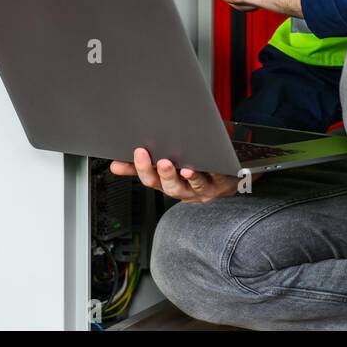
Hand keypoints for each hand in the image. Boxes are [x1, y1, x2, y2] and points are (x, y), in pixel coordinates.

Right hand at [109, 147, 241, 202]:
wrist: (229, 180)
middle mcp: (183, 190)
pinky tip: (194, 167)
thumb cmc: (195, 173)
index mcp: (168, 184)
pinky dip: (201, 175)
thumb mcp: (167, 172)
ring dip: (175, 176)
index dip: (137, 169)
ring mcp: (200, 189)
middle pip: (166, 186)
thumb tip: (116, 164)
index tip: (129, 156)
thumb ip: (143, 168)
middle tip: (148, 156)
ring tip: (171, 164)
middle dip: (156, 172)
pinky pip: (210, 181)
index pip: (148, 179)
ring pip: (186, 186)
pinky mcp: (218, 185)